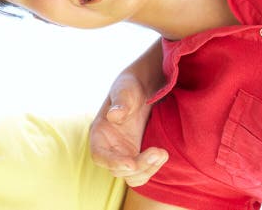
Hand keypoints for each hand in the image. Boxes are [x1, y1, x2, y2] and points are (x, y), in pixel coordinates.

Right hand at [90, 72, 167, 186]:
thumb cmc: (130, 86)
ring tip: (163, 153)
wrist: (143, 89)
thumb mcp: (125, 90)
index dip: (113, 163)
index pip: (99, 155)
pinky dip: (153, 167)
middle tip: (158, 152)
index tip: (132, 164)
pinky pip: (143, 171)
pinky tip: (162, 154)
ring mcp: (122, 153)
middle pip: (118, 169)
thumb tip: (113, 116)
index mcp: (99, 132)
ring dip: (148, 169)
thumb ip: (120, 102)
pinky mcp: (136, 155)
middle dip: (139, 165)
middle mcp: (108, 146)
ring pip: (132, 175)